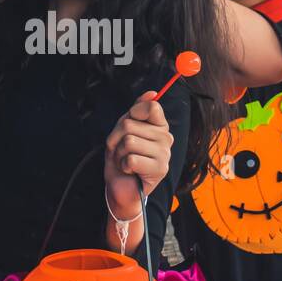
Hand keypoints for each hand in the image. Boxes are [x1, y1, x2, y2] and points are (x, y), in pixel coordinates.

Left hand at [103, 90, 172, 214]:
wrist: (121, 187)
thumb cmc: (122, 157)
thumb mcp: (124, 130)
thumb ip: (137, 110)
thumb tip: (152, 92)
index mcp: (159, 126)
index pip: (151, 107)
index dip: (133, 113)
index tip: (129, 123)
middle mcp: (166, 138)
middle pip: (130, 125)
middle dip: (116, 139)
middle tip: (121, 151)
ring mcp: (165, 154)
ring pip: (128, 142)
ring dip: (118, 154)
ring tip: (125, 161)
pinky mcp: (160, 170)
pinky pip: (131, 159)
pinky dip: (124, 166)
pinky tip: (130, 171)